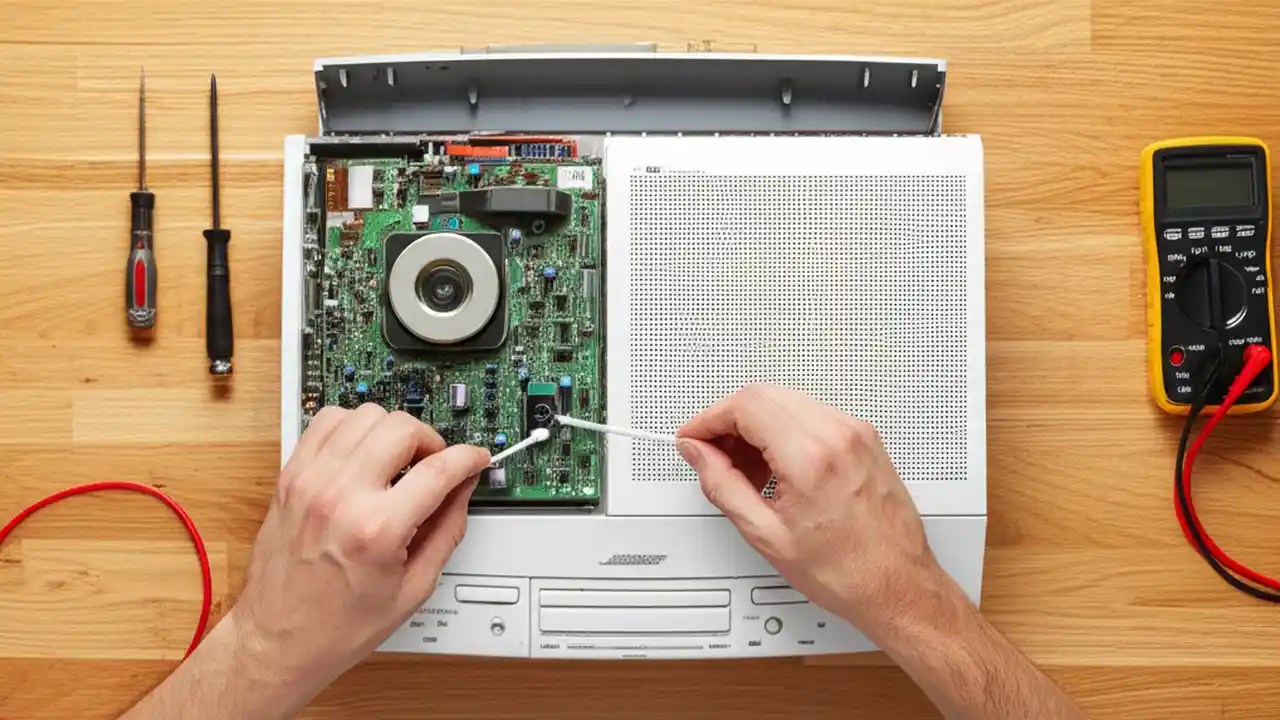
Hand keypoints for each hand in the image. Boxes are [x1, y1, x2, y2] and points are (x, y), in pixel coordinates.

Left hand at [230, 404, 490, 700]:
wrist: (277, 640)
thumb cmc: (337, 626)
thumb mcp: (413, 588)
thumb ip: (446, 530)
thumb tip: (463, 488)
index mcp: (376, 531)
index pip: (439, 470)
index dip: (468, 458)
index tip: (475, 459)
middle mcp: (340, 497)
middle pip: (402, 428)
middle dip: (431, 441)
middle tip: (434, 465)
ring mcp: (310, 482)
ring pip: (365, 415)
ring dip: (392, 431)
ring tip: (398, 459)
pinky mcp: (291, 477)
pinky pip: (327, 421)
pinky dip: (353, 426)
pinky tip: (364, 452)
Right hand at [676, 384, 947, 635]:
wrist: (897, 585)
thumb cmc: (846, 571)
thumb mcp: (766, 535)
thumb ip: (722, 485)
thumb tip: (699, 453)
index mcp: (811, 457)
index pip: (745, 405)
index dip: (708, 418)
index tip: (694, 438)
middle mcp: (838, 434)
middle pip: (764, 395)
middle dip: (729, 419)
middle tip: (714, 453)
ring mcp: (856, 432)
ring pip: (786, 401)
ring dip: (757, 425)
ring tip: (747, 469)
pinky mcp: (865, 438)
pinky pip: (811, 414)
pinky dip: (784, 431)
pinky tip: (776, 467)